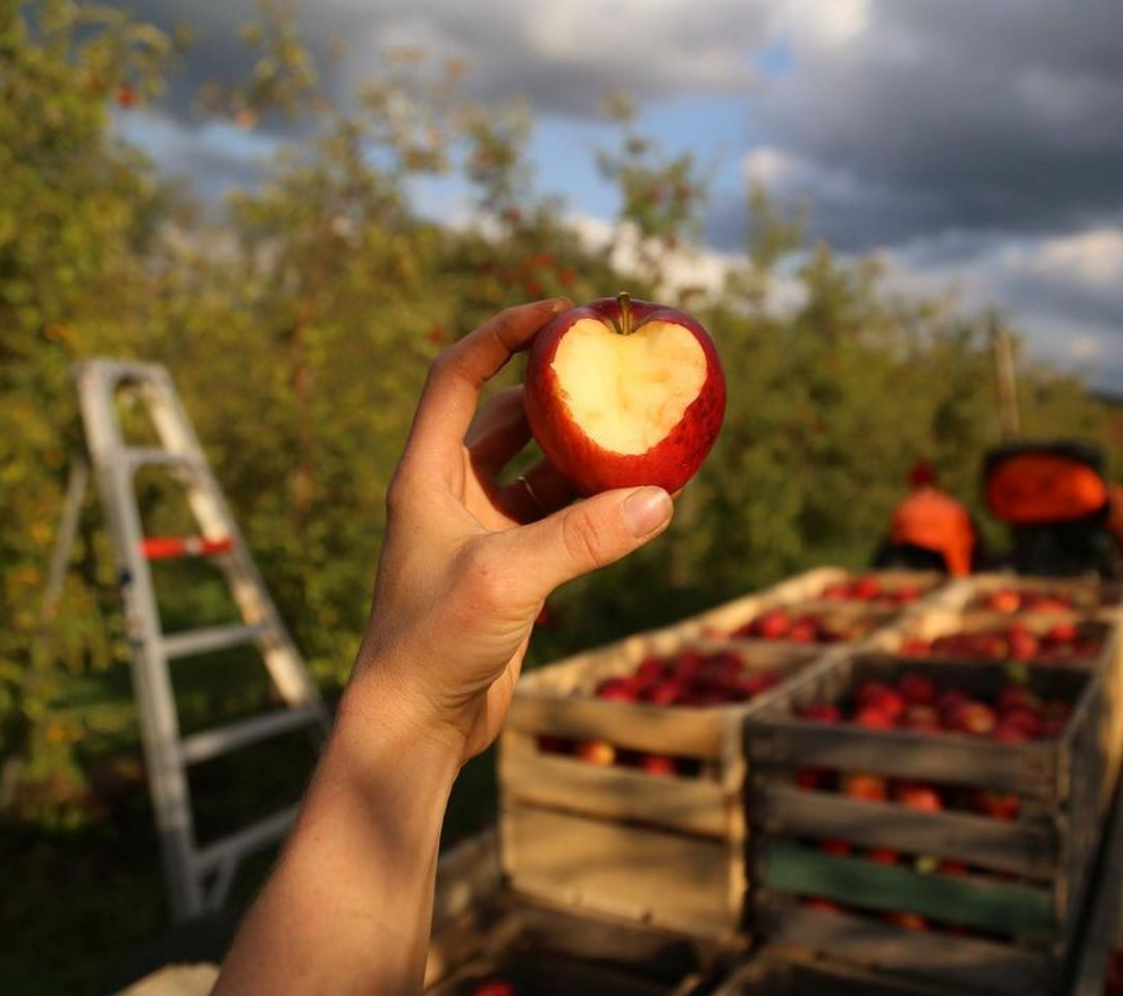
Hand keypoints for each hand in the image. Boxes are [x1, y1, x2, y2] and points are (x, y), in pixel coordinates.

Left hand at [344, 298, 673, 761]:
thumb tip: (662, 499)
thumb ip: (583, 537)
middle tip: (611, 369)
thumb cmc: (434, 643)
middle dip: (557, 392)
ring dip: (582, 453)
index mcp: (426, 475)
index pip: (457, 376)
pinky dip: (592, 505)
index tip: (559, 313)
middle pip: (507, 416)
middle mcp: (450, 493)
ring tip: (637, 431)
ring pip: (537, 470)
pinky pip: (555, 517)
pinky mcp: (507, 567)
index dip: (502, 333)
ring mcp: (480, 530)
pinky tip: (636, 500)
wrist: (415, 724)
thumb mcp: (509, 578)